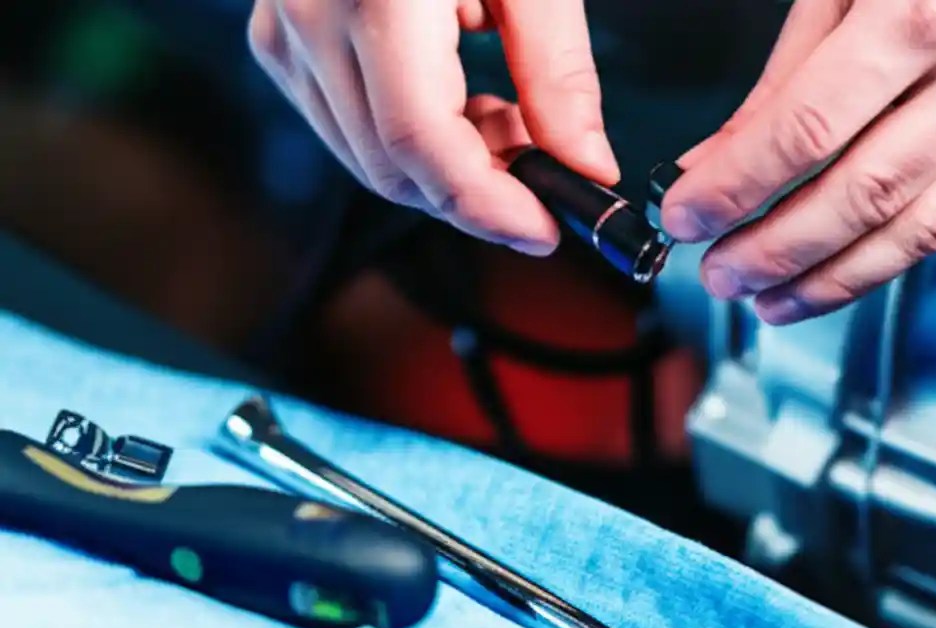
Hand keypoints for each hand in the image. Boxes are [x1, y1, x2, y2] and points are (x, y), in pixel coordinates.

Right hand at [247, 0, 618, 254]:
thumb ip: (558, 73)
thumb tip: (585, 168)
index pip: (423, 146)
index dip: (488, 206)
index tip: (548, 229)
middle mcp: (312, 20)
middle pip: (395, 169)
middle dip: (479, 196)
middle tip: (547, 174)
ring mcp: (285, 35)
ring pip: (370, 161)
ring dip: (450, 172)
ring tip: (512, 122)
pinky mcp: (280, 42)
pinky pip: (350, 128)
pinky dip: (416, 143)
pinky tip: (465, 103)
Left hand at [662, 0, 935, 323]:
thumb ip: (782, 77)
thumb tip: (716, 160)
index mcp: (924, 10)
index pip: (806, 131)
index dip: (736, 187)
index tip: (688, 216)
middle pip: (861, 197)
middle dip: (777, 250)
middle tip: (723, 273)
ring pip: (917, 230)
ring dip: (833, 279)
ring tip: (773, 299)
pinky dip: (891, 254)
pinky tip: (843, 268)